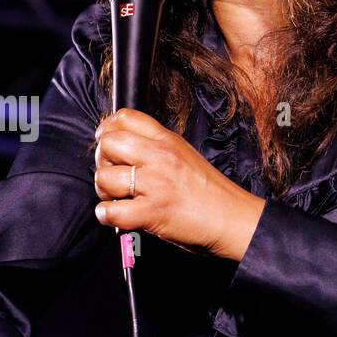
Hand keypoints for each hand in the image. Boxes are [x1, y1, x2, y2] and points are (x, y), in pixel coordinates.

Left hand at [92, 107, 265, 260]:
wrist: (234, 219)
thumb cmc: (211, 192)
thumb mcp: (184, 154)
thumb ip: (156, 146)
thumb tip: (124, 147)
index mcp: (167, 140)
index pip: (125, 117)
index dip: (108, 130)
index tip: (108, 143)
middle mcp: (160, 157)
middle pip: (108, 143)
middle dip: (102, 160)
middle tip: (112, 173)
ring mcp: (156, 184)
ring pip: (105, 177)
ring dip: (103, 190)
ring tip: (116, 197)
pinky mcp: (153, 212)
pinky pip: (111, 211)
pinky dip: (107, 215)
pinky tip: (115, 215)